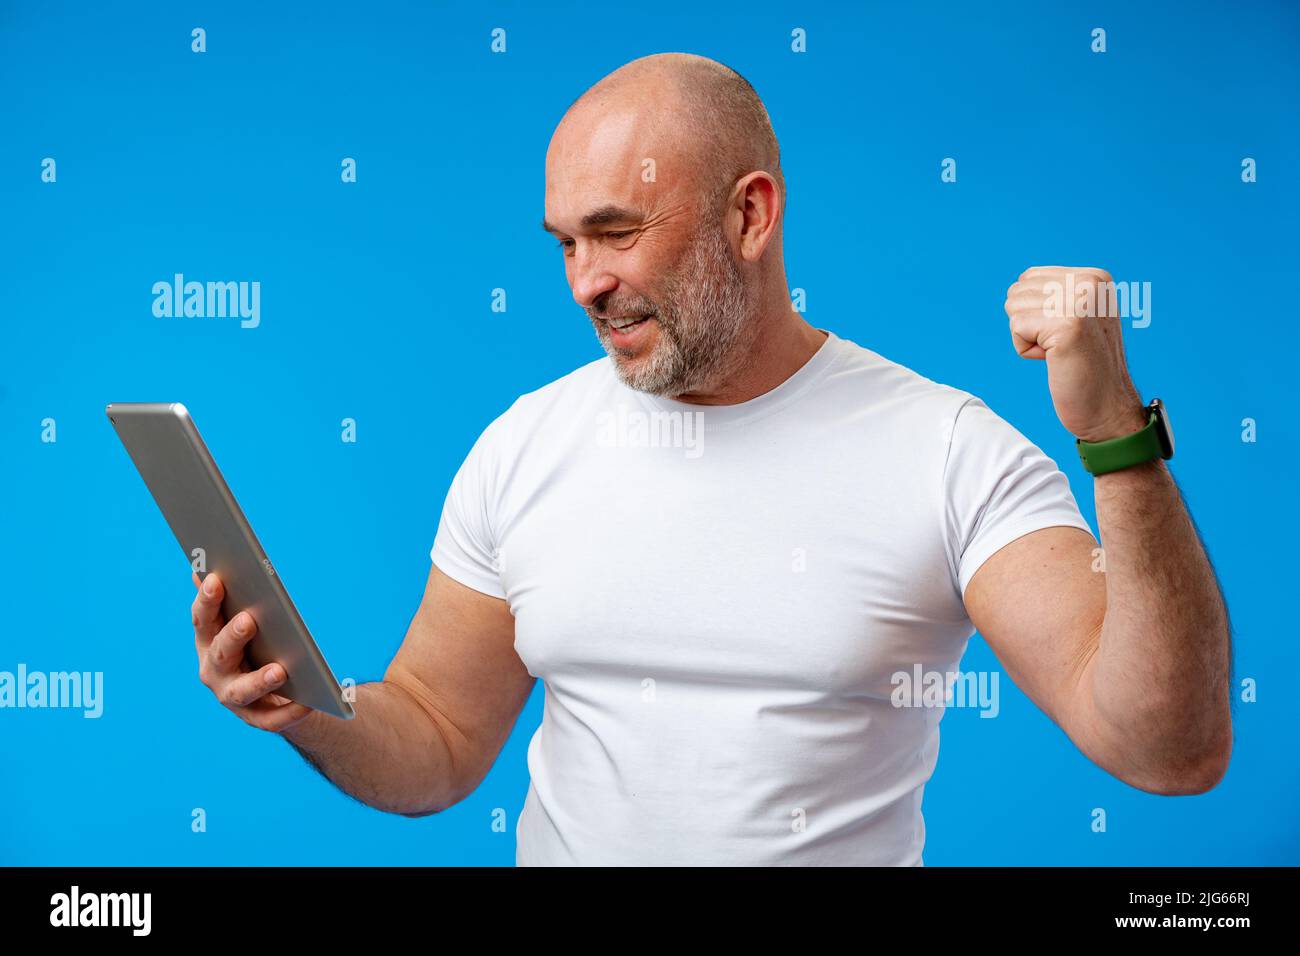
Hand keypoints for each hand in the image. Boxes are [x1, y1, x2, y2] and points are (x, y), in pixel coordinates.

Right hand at [191, 571, 314, 732]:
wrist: (275, 688)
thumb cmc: (259, 642)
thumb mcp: (244, 619)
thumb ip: (228, 598)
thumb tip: (205, 567)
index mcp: (209, 640)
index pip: (203, 618)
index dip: (207, 599)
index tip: (217, 578)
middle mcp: (213, 669)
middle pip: (221, 652)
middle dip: (233, 636)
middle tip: (250, 619)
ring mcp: (231, 696)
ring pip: (242, 690)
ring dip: (259, 680)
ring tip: (280, 671)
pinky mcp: (254, 718)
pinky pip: (270, 719)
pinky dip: (288, 712)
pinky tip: (307, 704)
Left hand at [1004, 266, 1146, 441]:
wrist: (1108, 408)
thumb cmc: (1085, 368)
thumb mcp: (1077, 317)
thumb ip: (1056, 294)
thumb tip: (1019, 283)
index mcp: (1095, 277)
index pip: (1029, 277)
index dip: (1035, 312)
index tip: (1065, 333)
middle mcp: (1091, 283)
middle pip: (1017, 291)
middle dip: (1028, 323)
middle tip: (1061, 346)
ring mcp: (1081, 302)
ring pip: (1014, 308)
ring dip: (1028, 337)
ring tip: (1060, 352)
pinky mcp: (1067, 325)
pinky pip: (1016, 328)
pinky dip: (1026, 350)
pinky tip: (1055, 360)